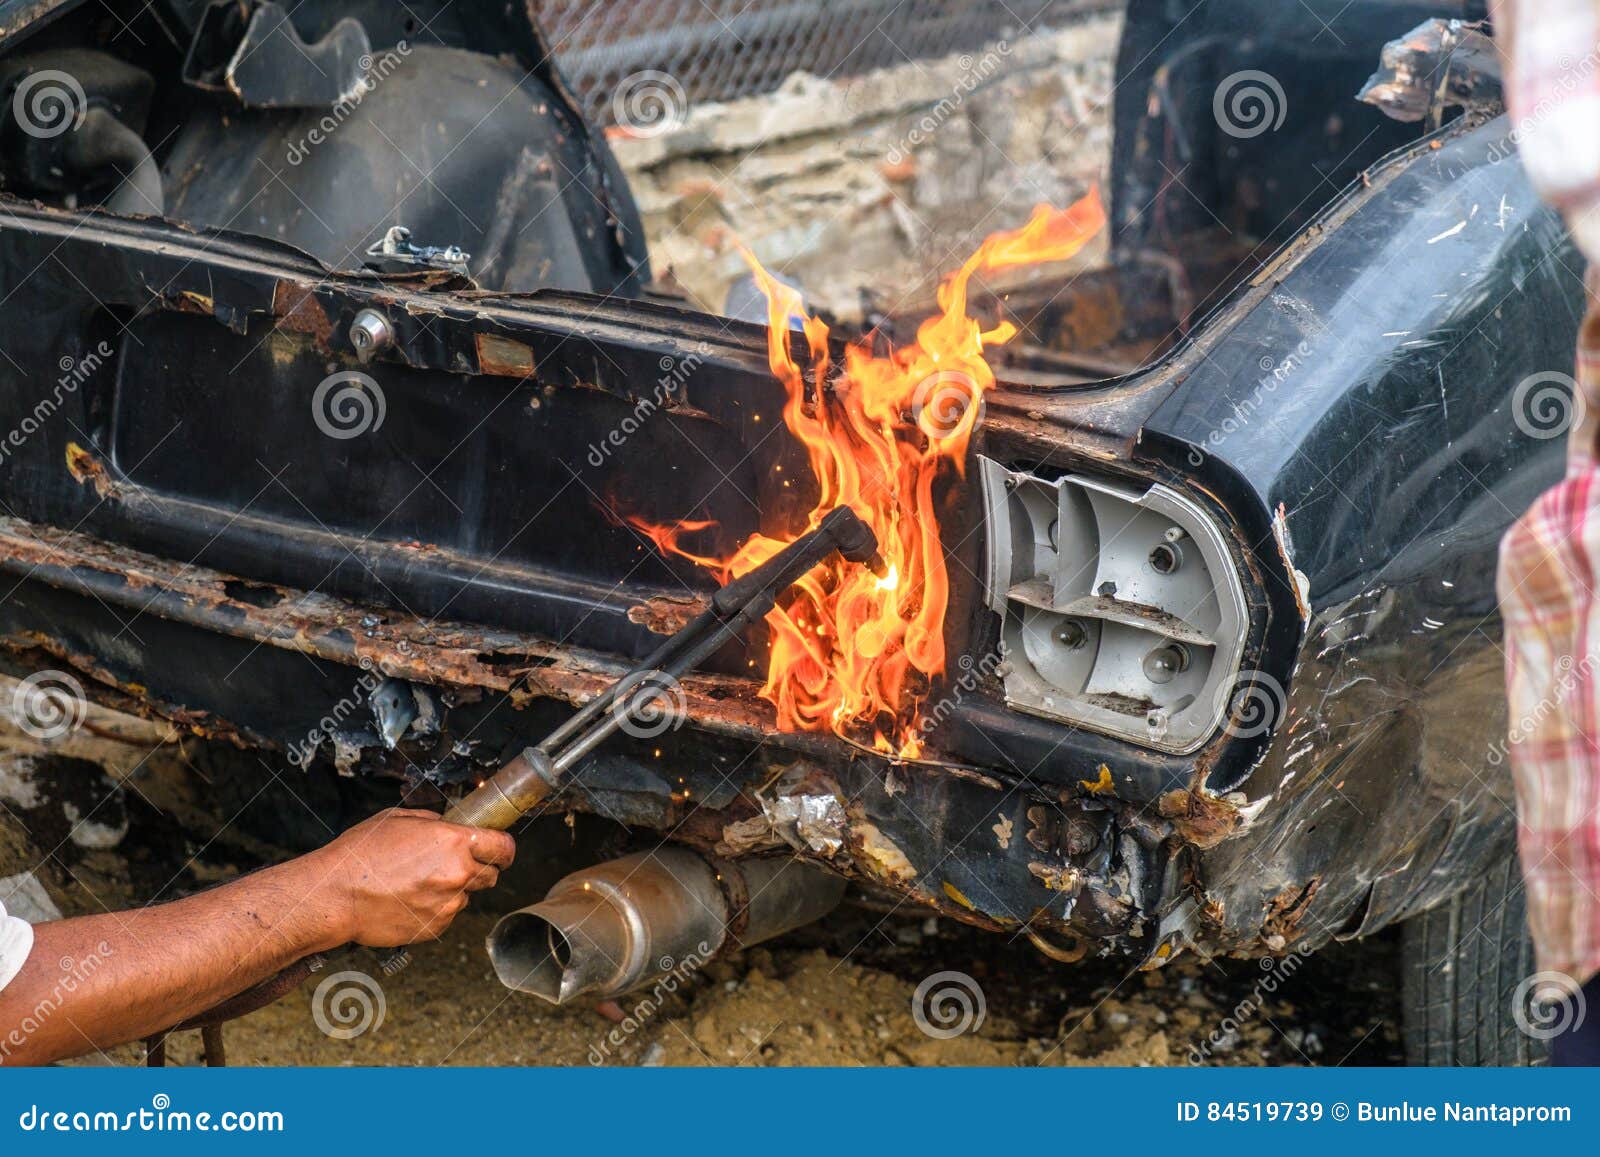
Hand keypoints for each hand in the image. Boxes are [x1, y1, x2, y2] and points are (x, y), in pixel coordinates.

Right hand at [301, 808, 516, 947]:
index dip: (504, 848)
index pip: (504, 847)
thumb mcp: (398, 818)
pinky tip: (410, 899)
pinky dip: (436, 908)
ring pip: (467, 896)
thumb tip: (450, 824)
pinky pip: (447, 915)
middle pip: (492, 875)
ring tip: (419, 882)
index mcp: (454, 842)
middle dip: (479, 869)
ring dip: (453, 890)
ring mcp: (448, 904)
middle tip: (453, 865)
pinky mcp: (435, 928)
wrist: (335, 895)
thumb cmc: (361, 854)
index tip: (500, 850)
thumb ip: (434, 821)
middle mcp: (458, 874)